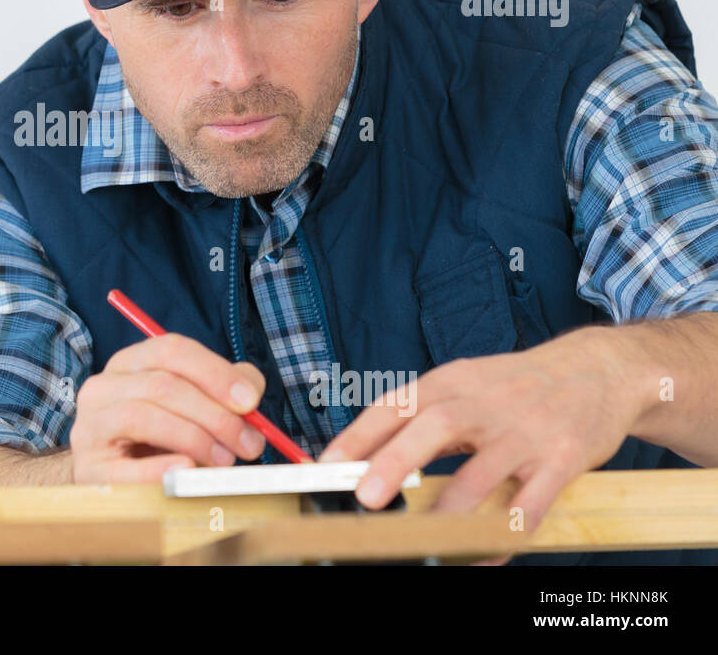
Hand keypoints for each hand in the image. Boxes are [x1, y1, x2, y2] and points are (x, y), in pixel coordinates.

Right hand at [69, 333, 267, 483]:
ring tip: (223, 461)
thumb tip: (250, 390)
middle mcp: (102, 387)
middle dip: (214, 414)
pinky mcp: (88, 468)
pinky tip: (187, 470)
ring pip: (142, 416)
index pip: (170, 349)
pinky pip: (125, 466)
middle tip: (249, 443)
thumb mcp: (189, 406)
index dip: (215, 372)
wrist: (109, 477)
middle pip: (161, 385)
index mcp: (128, 363)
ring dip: (194, 438)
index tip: (250, 401)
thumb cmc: (156, 439)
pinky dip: (160, 468)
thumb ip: (223, 391)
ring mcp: (90, 426)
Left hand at [317, 327, 644, 561]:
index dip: (358, 436)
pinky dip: (503, 534)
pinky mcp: (561, 459)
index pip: (395, 405)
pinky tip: (482, 554)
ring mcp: (524, 431)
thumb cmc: (515, 386)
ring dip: (448, 512)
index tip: (326, 467)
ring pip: (481, 473)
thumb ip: (421, 418)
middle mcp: (484, 403)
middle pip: (433, 428)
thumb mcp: (465, 385)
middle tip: (366, 498)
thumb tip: (366, 459)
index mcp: (450, 382)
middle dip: (395, 463)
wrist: (598, 370)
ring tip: (421, 543)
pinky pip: (529, 503)